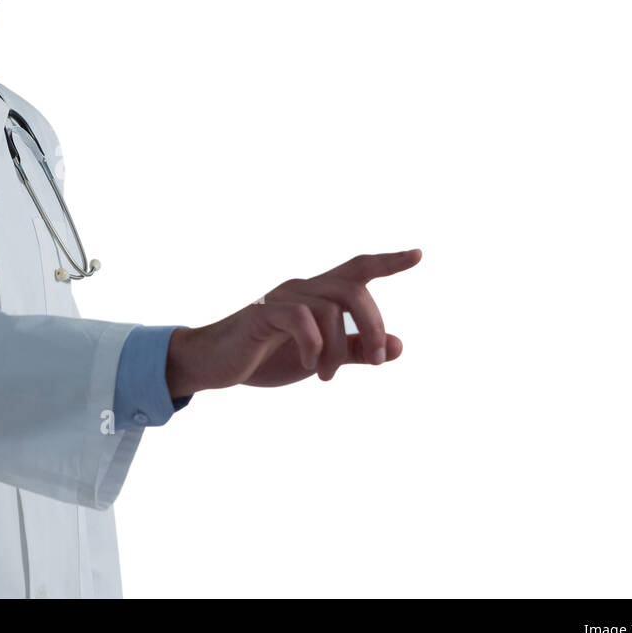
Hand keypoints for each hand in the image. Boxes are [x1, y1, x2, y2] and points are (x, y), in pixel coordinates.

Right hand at [164, 249, 421, 395]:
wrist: (212, 364)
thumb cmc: (263, 357)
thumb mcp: (319, 358)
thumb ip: (355, 352)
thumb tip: (398, 346)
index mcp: (316, 296)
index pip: (357, 269)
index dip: (388, 262)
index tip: (419, 254)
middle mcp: (302, 289)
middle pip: (354, 287)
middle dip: (374, 324)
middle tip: (378, 361)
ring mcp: (281, 299)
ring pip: (331, 308)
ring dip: (340, 349)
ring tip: (327, 378)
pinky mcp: (262, 314)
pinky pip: (301, 318)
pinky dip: (313, 345)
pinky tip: (308, 366)